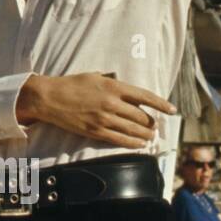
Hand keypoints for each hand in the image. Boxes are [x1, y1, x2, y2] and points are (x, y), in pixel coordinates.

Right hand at [17, 72, 175, 148]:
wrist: (49, 98)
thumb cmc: (70, 84)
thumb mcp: (94, 76)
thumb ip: (112, 84)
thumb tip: (127, 92)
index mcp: (113, 86)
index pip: (145, 97)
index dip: (161, 104)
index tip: (172, 110)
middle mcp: (112, 103)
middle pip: (141, 116)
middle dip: (152, 123)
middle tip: (155, 126)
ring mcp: (104, 119)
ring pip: (134, 130)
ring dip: (146, 135)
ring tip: (151, 137)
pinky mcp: (96, 131)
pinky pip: (120, 140)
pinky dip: (133, 143)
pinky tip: (140, 144)